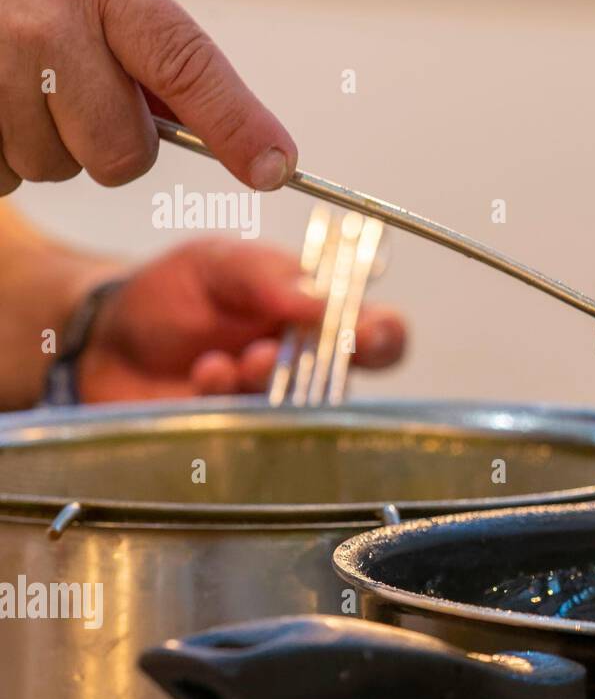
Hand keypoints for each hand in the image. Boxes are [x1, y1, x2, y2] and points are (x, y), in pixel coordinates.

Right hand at [0, 0, 295, 194]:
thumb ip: (151, 53)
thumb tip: (244, 144)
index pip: (188, 65)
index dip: (237, 126)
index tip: (277, 169)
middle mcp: (42, 20)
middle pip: (121, 155)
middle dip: (104, 141)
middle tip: (65, 90)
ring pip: (54, 170)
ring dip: (40, 145)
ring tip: (6, 79)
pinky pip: (0, 178)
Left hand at [77, 238, 404, 401]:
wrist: (104, 340)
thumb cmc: (172, 294)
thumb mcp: (216, 262)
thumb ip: (265, 275)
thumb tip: (319, 300)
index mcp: (318, 316)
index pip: (379, 331)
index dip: (384, 335)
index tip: (365, 335)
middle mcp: (307, 365)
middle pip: (346, 380)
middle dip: (313, 370)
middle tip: (269, 351)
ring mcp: (274, 405)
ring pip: (299, 410)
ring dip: (263, 384)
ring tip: (221, 362)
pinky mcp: (238, 436)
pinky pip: (252, 431)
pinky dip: (226, 399)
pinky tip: (203, 375)